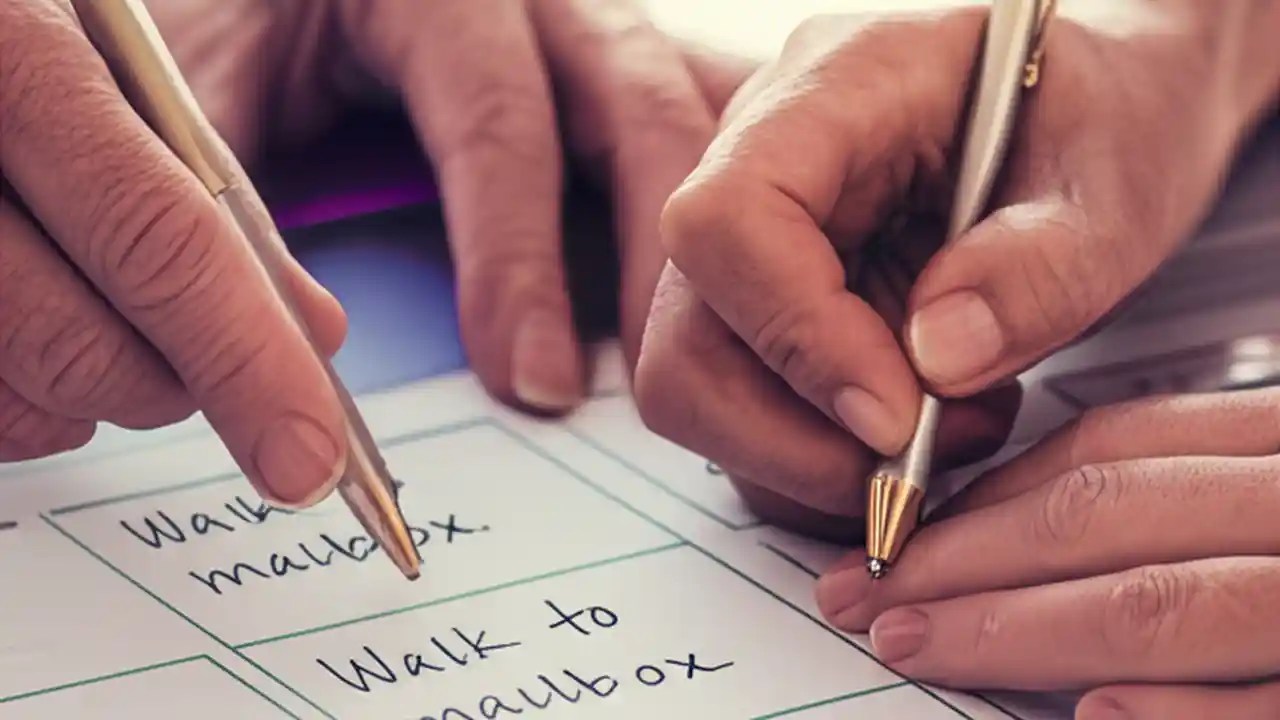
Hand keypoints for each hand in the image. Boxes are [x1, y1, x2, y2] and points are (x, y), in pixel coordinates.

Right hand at [0, 0, 348, 505]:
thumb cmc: (16, 47)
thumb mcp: (113, 70)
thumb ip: (214, 195)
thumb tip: (314, 331)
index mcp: (19, 58)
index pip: (162, 245)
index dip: (249, 365)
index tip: (310, 457)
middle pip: (82, 346)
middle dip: (177, 388)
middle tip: (211, 366)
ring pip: (17, 400)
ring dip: (94, 399)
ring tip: (99, 315)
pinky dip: (25, 404)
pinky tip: (29, 336)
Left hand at [151, 0, 752, 413]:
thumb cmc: (251, 31)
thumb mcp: (215, 97)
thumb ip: (240, 207)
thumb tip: (314, 341)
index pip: (498, 123)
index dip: (518, 258)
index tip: (532, 377)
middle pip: (636, 111)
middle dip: (654, 259)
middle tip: (658, 387)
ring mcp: (598, 25)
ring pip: (697, 114)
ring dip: (723, 234)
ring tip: (736, 349)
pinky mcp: (632, 62)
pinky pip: (711, 117)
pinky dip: (743, 200)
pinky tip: (760, 280)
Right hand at [633, 1, 1279, 535]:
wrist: (1095, 116)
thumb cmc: (1105, 115)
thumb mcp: (1120, 175)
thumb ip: (1041, 263)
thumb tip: (933, 361)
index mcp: (835, 87)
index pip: (730, 216)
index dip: (794, 334)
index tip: (894, 414)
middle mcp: (764, 161)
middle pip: (688, 334)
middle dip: (790, 439)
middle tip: (912, 463)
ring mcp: (757, 239)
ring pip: (704, 390)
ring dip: (813, 458)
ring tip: (943, 435)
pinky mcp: (771, 304)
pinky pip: (751, 411)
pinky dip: (824, 457)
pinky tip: (920, 426)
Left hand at [812, 387, 1279, 717]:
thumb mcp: (1262, 490)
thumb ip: (1165, 499)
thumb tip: (1011, 529)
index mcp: (1274, 444)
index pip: (1108, 450)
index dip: (982, 495)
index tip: (894, 532)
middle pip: (1102, 514)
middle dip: (959, 557)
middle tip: (862, 594)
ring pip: (1153, 601)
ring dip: (1014, 627)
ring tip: (916, 644)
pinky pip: (1262, 701)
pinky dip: (1174, 711)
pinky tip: (1090, 714)